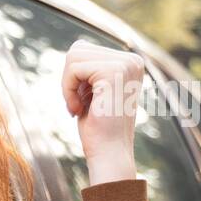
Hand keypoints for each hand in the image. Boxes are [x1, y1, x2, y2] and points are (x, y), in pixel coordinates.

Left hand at [60, 38, 142, 185]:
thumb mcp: (94, 92)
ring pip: (74, 56)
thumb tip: (78, 46)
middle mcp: (132, 60)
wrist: (109, 153)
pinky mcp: (114, 71)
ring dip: (68, 85)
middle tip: (78, 106)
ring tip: (79, 107)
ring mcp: (126, 64)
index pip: (85, 50)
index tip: (83, 102)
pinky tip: (77, 109)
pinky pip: (73, 68)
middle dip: (69, 80)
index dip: (74, 78)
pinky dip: (67, 90)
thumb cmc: (98, 129)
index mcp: (130, 63)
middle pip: (78, 49)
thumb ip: (90, 69)